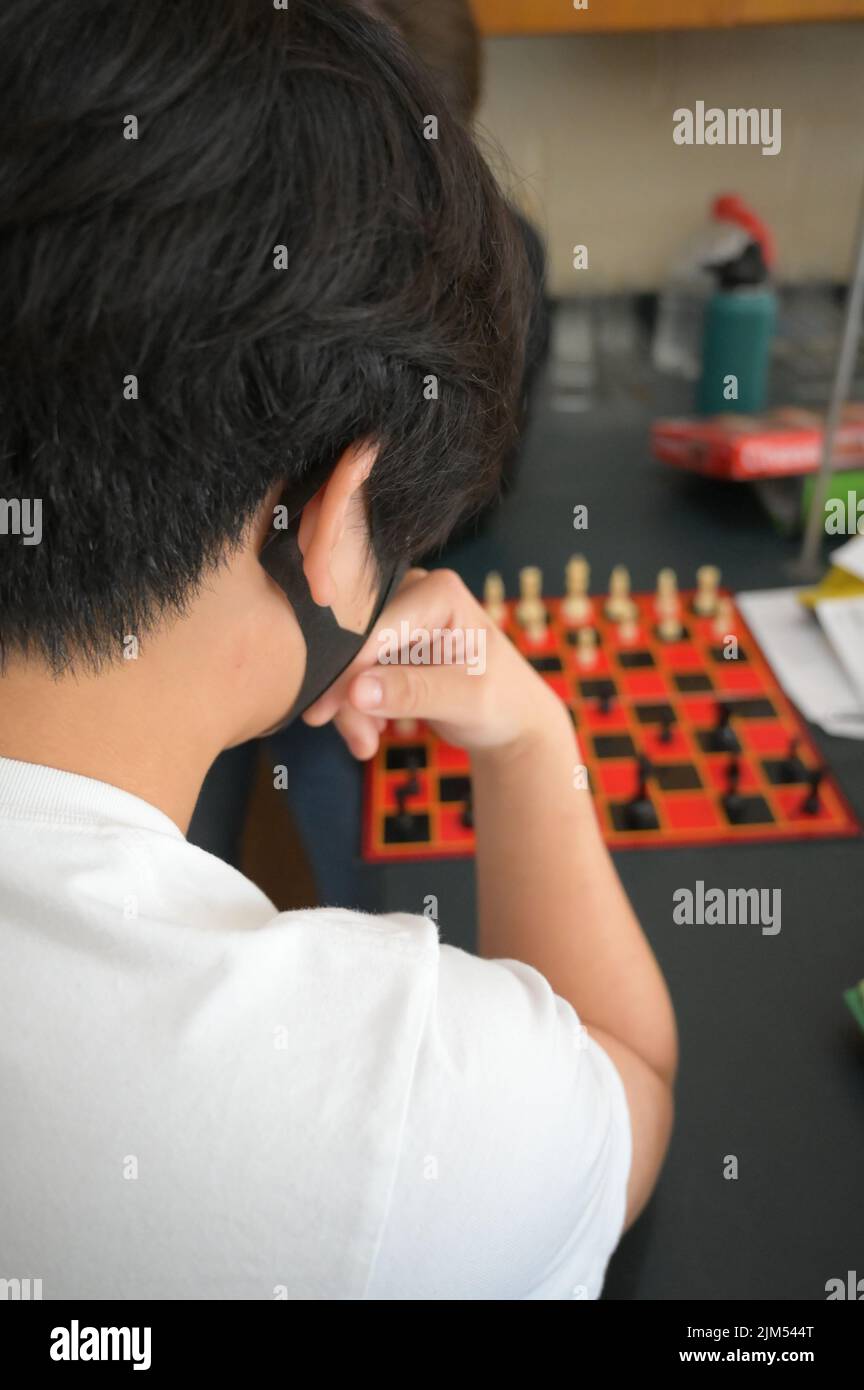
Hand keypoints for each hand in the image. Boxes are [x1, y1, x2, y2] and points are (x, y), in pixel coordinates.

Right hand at [303, 568, 567, 760]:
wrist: (511, 718)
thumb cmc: (502, 703)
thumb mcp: (464, 700)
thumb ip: (412, 692)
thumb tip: (356, 690)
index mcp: (439, 592)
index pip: (376, 628)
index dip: (346, 670)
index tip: (323, 711)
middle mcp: (414, 591)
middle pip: (355, 643)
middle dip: (350, 696)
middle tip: (362, 744)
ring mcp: (398, 615)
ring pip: (350, 662)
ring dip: (352, 708)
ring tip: (368, 745)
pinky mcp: (387, 641)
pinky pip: (354, 672)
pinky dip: (357, 706)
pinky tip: (373, 732)